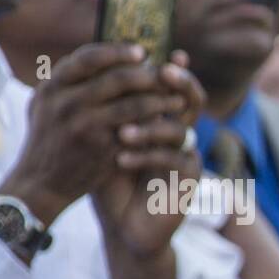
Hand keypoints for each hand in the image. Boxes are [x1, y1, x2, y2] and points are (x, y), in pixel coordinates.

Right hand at [2, 43, 188, 229]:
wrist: (42, 182)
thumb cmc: (49, 137)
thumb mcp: (45, 104)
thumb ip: (67, 81)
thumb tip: (102, 56)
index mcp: (53, 87)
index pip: (89, 58)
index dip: (118, 51)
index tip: (141, 52)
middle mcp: (68, 103)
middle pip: (118, 79)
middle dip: (150, 76)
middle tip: (170, 76)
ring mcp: (86, 127)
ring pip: (135, 105)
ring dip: (162, 101)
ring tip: (178, 101)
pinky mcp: (104, 150)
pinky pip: (139, 133)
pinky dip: (156, 126)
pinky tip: (169, 124)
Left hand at [91, 50, 206, 259]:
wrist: (124, 226)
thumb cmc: (110, 181)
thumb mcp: (102, 141)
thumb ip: (104, 111)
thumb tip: (88, 71)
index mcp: (159, 118)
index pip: (169, 86)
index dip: (170, 67)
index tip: (158, 52)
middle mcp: (178, 132)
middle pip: (191, 99)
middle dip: (179, 83)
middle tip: (162, 73)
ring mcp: (186, 153)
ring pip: (179, 128)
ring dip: (149, 127)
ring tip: (121, 135)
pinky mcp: (189, 177)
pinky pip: (175, 157)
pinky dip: (147, 156)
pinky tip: (122, 159)